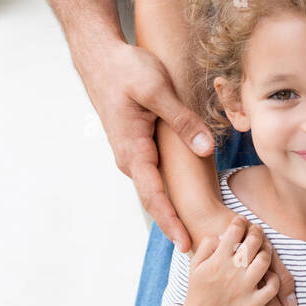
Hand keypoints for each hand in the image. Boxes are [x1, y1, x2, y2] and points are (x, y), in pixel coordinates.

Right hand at [75, 37, 213, 250]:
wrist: (100, 57)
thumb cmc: (126, 70)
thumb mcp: (157, 90)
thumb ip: (182, 120)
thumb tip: (205, 149)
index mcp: (133, 149)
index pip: (153, 194)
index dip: (171, 220)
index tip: (186, 243)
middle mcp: (130, 157)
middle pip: (154, 198)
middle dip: (174, 222)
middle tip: (199, 248)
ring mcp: (131, 151)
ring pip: (154, 185)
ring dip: (172, 207)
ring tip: (196, 228)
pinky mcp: (136, 143)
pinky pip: (153, 172)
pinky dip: (168, 188)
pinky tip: (184, 195)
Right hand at [173, 218, 280, 305]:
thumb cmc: (197, 291)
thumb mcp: (195, 265)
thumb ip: (207, 245)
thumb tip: (222, 234)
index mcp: (217, 261)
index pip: (234, 231)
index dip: (240, 221)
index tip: (242, 220)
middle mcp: (231, 273)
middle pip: (253, 242)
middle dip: (257, 232)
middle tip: (257, 231)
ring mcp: (243, 289)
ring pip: (264, 261)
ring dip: (267, 252)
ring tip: (264, 249)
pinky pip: (272, 287)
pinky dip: (274, 278)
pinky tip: (269, 275)